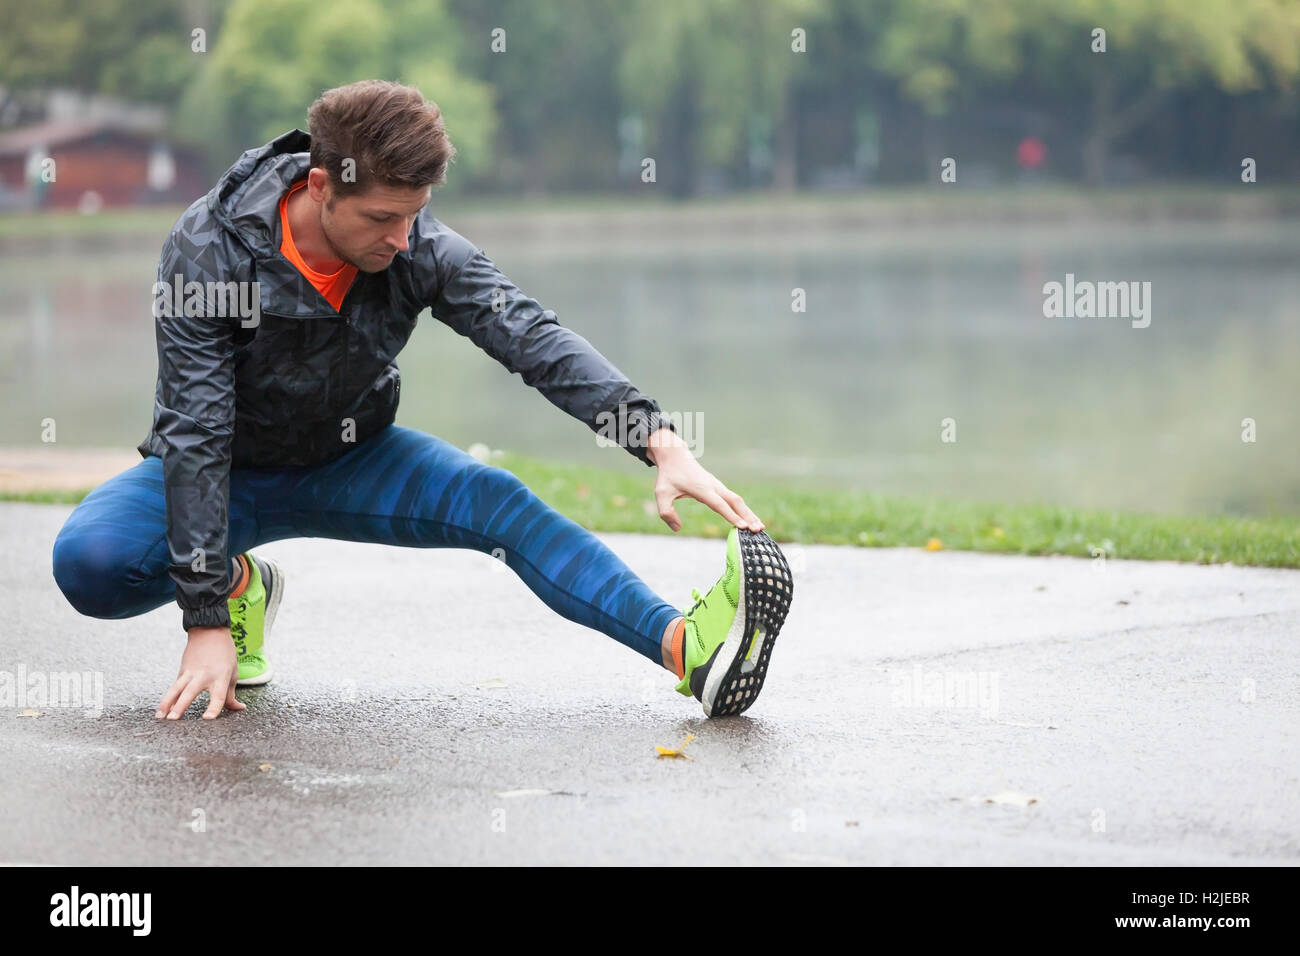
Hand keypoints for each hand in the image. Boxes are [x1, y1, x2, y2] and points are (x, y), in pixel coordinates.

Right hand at [156, 626, 245, 720]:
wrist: (209, 631)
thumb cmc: (225, 654)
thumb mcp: (232, 673)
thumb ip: (231, 695)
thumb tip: (239, 709)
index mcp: (221, 676)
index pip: (218, 695)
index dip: (214, 707)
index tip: (207, 718)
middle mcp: (204, 675)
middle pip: (190, 692)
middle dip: (180, 706)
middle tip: (173, 718)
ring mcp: (190, 673)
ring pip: (176, 689)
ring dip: (166, 703)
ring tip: (160, 717)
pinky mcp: (182, 671)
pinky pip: (174, 687)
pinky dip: (168, 699)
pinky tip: (161, 711)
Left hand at [646, 428, 763, 532]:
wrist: (675, 457)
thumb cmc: (668, 476)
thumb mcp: (661, 494)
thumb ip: (667, 513)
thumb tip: (677, 529)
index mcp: (701, 489)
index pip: (719, 505)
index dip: (731, 516)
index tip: (743, 527)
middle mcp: (713, 486)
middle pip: (735, 502)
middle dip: (748, 516)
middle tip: (758, 530)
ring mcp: (717, 486)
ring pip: (737, 500)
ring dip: (749, 513)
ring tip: (760, 527)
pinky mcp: (718, 487)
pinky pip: (734, 499)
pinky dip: (743, 509)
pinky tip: (749, 520)